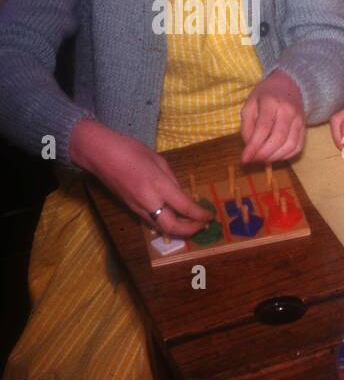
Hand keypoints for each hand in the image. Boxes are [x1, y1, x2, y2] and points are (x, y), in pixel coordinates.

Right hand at [70, 119, 212, 237]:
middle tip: (203, 226)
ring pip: (161, 227)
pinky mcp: (130, 208)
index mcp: (158, 184)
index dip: (200, 215)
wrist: (97, 153)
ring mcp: (137, 207)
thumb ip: (172, 179)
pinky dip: (165, 224)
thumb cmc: (129, 149)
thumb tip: (181, 195)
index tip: (210, 215)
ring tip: (192, 225)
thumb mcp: (158, 160)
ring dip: (179, 230)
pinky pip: (151, 221)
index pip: (185, 207)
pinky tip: (174, 219)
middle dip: (191, 230)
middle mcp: (148, 200)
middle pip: (172, 226)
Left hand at [240, 70, 304, 163]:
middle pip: (278, 139)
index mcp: (271, 102)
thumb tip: (250, 148)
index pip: (263, 128)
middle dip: (264, 154)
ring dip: (275, 157)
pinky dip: (286, 156)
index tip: (245, 159)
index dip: (254, 146)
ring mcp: (299, 120)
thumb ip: (247, 126)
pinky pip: (298, 147)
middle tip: (253, 159)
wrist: (289, 86)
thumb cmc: (265, 95)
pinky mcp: (304, 128)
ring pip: (290, 145)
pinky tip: (275, 156)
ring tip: (262, 159)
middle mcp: (288, 111)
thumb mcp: (250, 105)